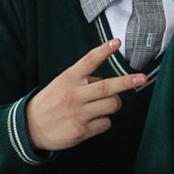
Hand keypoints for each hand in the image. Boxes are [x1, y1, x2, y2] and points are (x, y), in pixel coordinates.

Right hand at [24, 41, 146, 151]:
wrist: (31, 127)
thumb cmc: (52, 103)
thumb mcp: (61, 84)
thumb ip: (83, 81)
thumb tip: (109, 84)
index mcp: (68, 79)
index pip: (88, 61)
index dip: (104, 51)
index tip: (117, 42)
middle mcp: (74, 95)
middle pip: (107, 87)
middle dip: (127, 82)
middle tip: (142, 78)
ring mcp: (78, 113)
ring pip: (111, 105)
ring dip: (115, 104)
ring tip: (105, 105)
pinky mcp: (82, 131)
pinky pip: (106, 123)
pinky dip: (104, 121)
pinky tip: (92, 121)